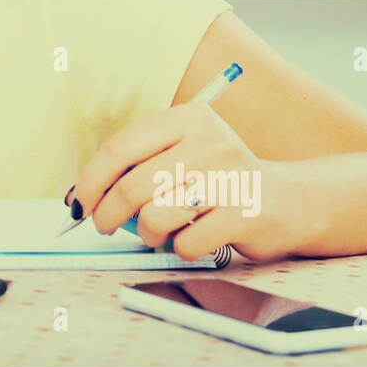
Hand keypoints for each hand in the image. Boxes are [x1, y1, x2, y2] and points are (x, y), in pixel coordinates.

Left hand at [66, 102, 303, 260]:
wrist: (287, 199)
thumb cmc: (218, 178)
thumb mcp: (182, 153)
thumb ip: (138, 164)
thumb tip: (81, 196)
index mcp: (188, 118)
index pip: (119, 148)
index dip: (91, 180)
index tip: (79, 202)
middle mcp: (210, 142)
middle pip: (133, 186)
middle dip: (108, 214)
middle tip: (104, 225)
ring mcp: (230, 178)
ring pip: (156, 217)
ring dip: (147, 233)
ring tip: (157, 230)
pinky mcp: (245, 214)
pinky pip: (187, 243)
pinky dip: (180, 248)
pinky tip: (193, 236)